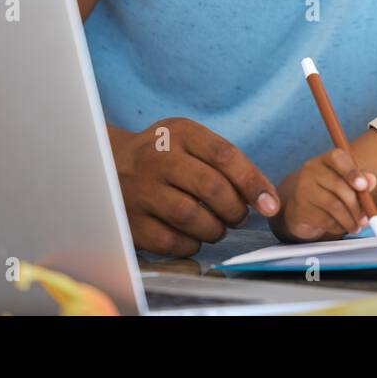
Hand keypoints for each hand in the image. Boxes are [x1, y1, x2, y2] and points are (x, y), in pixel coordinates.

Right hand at [108, 118, 279, 256]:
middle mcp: (156, 158)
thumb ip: (228, 163)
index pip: (225, 156)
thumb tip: (266, 199)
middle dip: (235, 209)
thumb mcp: (192, 142)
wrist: (106, 164)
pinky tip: (194, 237)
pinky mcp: (129, 220)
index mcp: (179, 133)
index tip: (270, 204)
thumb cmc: (165, 155)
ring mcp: (139, 189)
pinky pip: (170, 241)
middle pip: (211, 188)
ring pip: (191, 217)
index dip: (253, 182)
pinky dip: (192, 244)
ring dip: (216, 229)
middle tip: (239, 216)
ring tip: (218, 227)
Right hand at [274, 148, 376, 241]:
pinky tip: (342, 227)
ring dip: (350, 220)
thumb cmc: (330, 192)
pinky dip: (338, 227)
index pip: (337, 157)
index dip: (352, 171)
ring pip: (334, 205)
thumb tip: (371, 181)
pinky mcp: (300, 209)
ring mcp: (303, 189)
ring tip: (356, 227)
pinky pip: (325, 220)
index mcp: (325, 160)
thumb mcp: (346, 182)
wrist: (303, 210)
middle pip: (338, 185)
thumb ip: (361, 180)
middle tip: (366, 219)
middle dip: (356, 205)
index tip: (363, 186)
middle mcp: (311, 171)